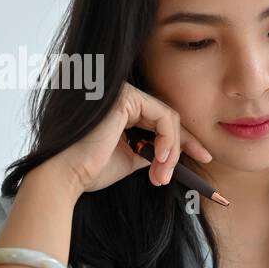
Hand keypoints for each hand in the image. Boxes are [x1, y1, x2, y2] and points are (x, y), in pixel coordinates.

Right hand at [52, 80, 214, 195]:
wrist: (66, 175)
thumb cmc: (89, 170)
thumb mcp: (129, 159)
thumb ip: (149, 150)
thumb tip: (170, 153)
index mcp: (118, 110)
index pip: (159, 120)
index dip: (182, 140)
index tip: (202, 157)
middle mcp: (120, 96)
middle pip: (167, 116)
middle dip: (184, 144)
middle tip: (197, 163)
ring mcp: (122, 92)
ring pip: (168, 118)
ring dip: (173, 150)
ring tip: (162, 174)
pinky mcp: (126, 97)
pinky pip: (164, 117)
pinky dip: (169, 140)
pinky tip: (160, 160)